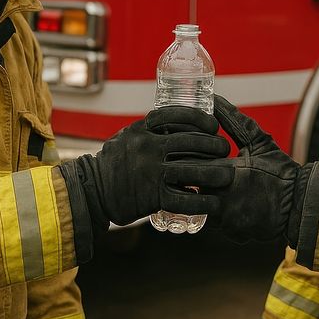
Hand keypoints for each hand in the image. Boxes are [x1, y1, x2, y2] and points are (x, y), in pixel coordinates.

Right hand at [60, 106, 228, 231]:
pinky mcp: (152, 197)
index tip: (213, 125)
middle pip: (192, 142)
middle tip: (225, 150)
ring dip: (216, 173)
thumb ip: (150, 131)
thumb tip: (176, 124)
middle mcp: (148, 147)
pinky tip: (215, 203)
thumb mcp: (128, 136)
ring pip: (193, 170)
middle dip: (215, 145)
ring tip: (228, 175)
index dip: (200, 119)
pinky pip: (185, 199)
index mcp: (143, 129)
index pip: (178, 115)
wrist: (91, 190)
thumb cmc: (112, 162)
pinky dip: (203, 201)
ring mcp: (151, 172)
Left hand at [166, 95, 314, 242]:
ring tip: (188, 185)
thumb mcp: (258, 141)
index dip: (183, 154)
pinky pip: (210, 223)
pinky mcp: (231, 232)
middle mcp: (225, 195)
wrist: (300, 205)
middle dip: (180, 174)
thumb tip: (213, 98)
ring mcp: (227, 217)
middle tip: (174, 167)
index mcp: (229, 170)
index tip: (177, 148)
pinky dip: (206, 212)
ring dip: (190, 195)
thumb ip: (234, 120)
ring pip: (195, 205)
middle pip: (188, 183)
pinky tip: (206, 203)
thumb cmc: (280, 171)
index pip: (193, 160)